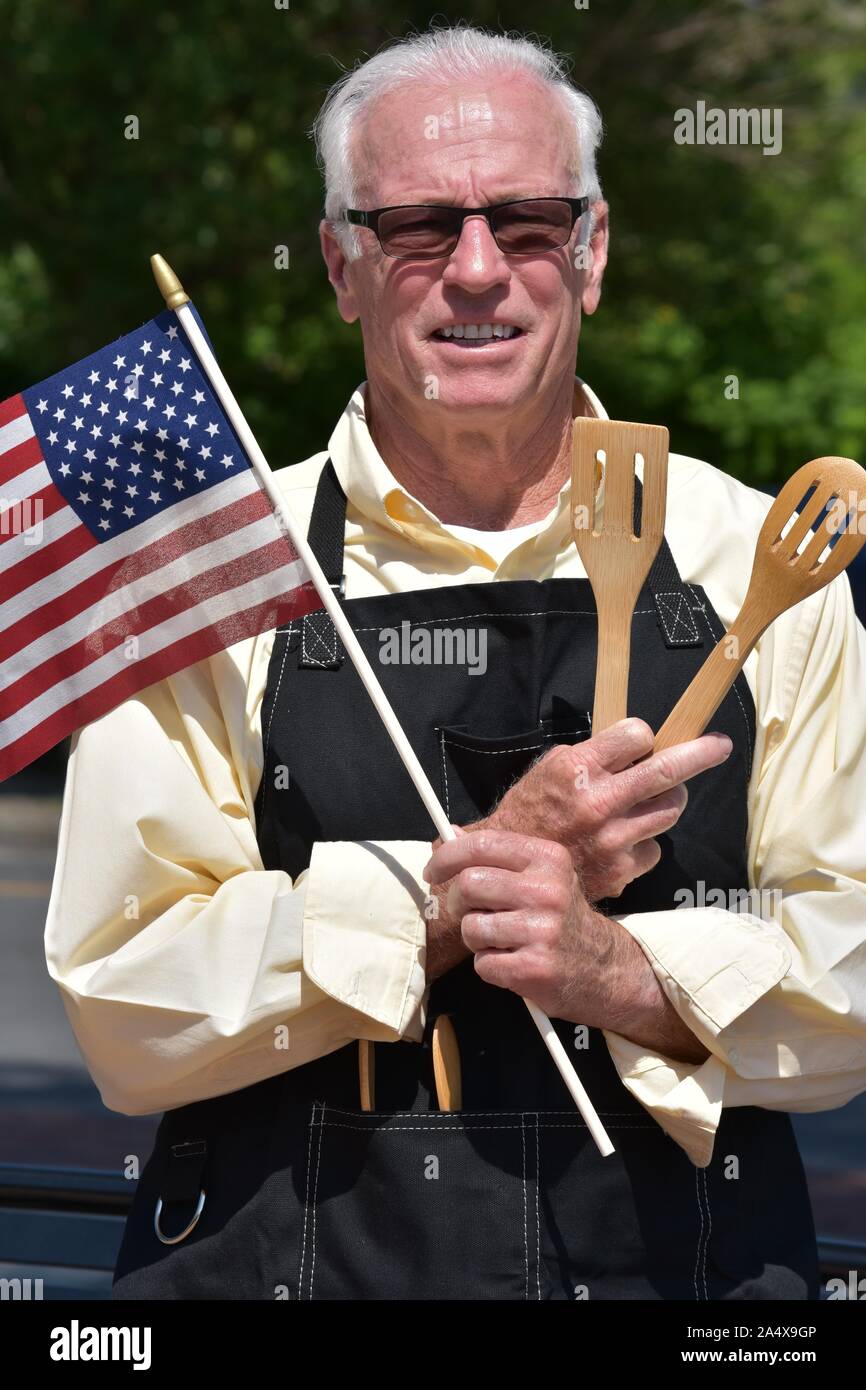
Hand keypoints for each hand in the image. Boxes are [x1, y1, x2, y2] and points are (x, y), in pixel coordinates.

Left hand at [422, 825, 708, 1061]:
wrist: (603, 967)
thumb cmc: (560, 917)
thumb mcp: (541, 876)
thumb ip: (498, 857)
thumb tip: (451, 835)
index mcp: (548, 858)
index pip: (481, 846)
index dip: (446, 858)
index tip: (432, 872)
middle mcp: (547, 890)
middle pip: (468, 885)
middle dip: (460, 903)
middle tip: (472, 913)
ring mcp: (542, 930)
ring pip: (471, 927)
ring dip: (477, 939)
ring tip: (502, 940)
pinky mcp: (534, 967)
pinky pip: (482, 963)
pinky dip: (490, 966)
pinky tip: (514, 962)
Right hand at [480, 718, 732, 902]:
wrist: (513, 872)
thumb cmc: (532, 813)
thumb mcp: (550, 769)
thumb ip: (593, 755)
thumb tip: (638, 744)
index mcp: (576, 770)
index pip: (635, 736)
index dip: (644, 735)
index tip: (649, 738)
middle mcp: (597, 803)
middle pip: (667, 772)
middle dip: (702, 754)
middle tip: (719, 746)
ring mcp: (613, 840)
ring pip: (670, 809)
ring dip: (669, 798)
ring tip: (651, 798)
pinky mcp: (621, 870)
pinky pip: (654, 848)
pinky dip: (645, 840)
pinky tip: (622, 840)